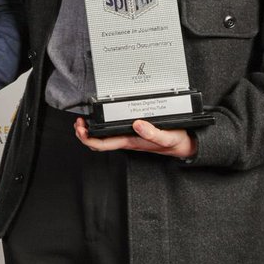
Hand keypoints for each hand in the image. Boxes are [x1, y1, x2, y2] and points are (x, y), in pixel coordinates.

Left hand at [73, 117, 197, 159]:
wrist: (184, 145)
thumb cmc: (175, 142)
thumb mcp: (167, 137)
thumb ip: (153, 133)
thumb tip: (137, 124)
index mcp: (130, 141)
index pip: (102, 144)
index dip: (88, 139)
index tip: (82, 128)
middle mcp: (126, 139)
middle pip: (98, 142)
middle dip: (84, 134)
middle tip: (79, 122)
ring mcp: (127, 136)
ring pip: (103, 137)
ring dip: (90, 130)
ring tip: (84, 121)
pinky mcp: (132, 132)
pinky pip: (112, 132)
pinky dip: (101, 126)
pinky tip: (100, 118)